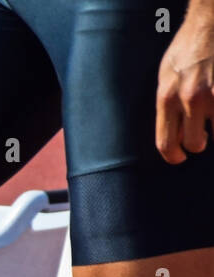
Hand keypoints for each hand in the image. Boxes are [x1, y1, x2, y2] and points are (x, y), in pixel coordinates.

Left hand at [156, 13, 213, 162]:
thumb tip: (173, 135)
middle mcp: (190, 98)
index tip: (180, 157)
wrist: (209, 22)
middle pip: (195, 143)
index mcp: (167, 97)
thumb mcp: (165, 78)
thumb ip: (168, 107)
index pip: (166, 143)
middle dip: (197, 143)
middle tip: (201, 135)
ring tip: (211, 115)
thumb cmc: (186, 48)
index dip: (173, 156)